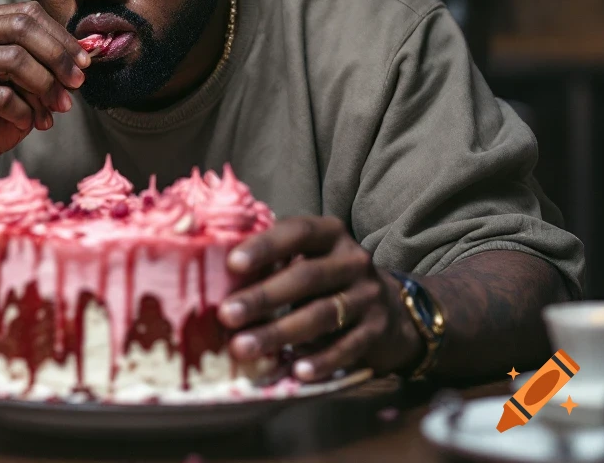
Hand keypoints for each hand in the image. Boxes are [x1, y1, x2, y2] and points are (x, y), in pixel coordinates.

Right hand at [0, 1, 89, 187]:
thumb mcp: (22, 82)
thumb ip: (45, 63)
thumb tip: (86, 54)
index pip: (28, 13)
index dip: (61, 37)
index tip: (84, 62)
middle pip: (22, 28)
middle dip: (57, 57)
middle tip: (77, 83)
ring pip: (15, 60)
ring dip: (46, 87)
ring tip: (58, 108)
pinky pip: (4, 97)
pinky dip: (25, 113)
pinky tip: (27, 124)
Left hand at [217, 216, 422, 381]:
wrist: (392, 309)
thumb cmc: (327, 277)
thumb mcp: (309, 257)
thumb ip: (273, 259)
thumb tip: (211, 270)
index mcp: (330, 234)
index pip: (297, 232)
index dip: (265, 246)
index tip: (231, 263)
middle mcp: (353, 261)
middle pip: (307, 277)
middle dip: (263, 297)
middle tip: (226, 315)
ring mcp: (368, 296)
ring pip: (322, 315)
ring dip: (280, 333)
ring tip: (244, 347)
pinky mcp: (376, 331)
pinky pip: (347, 347)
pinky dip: (320, 360)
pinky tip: (295, 372)